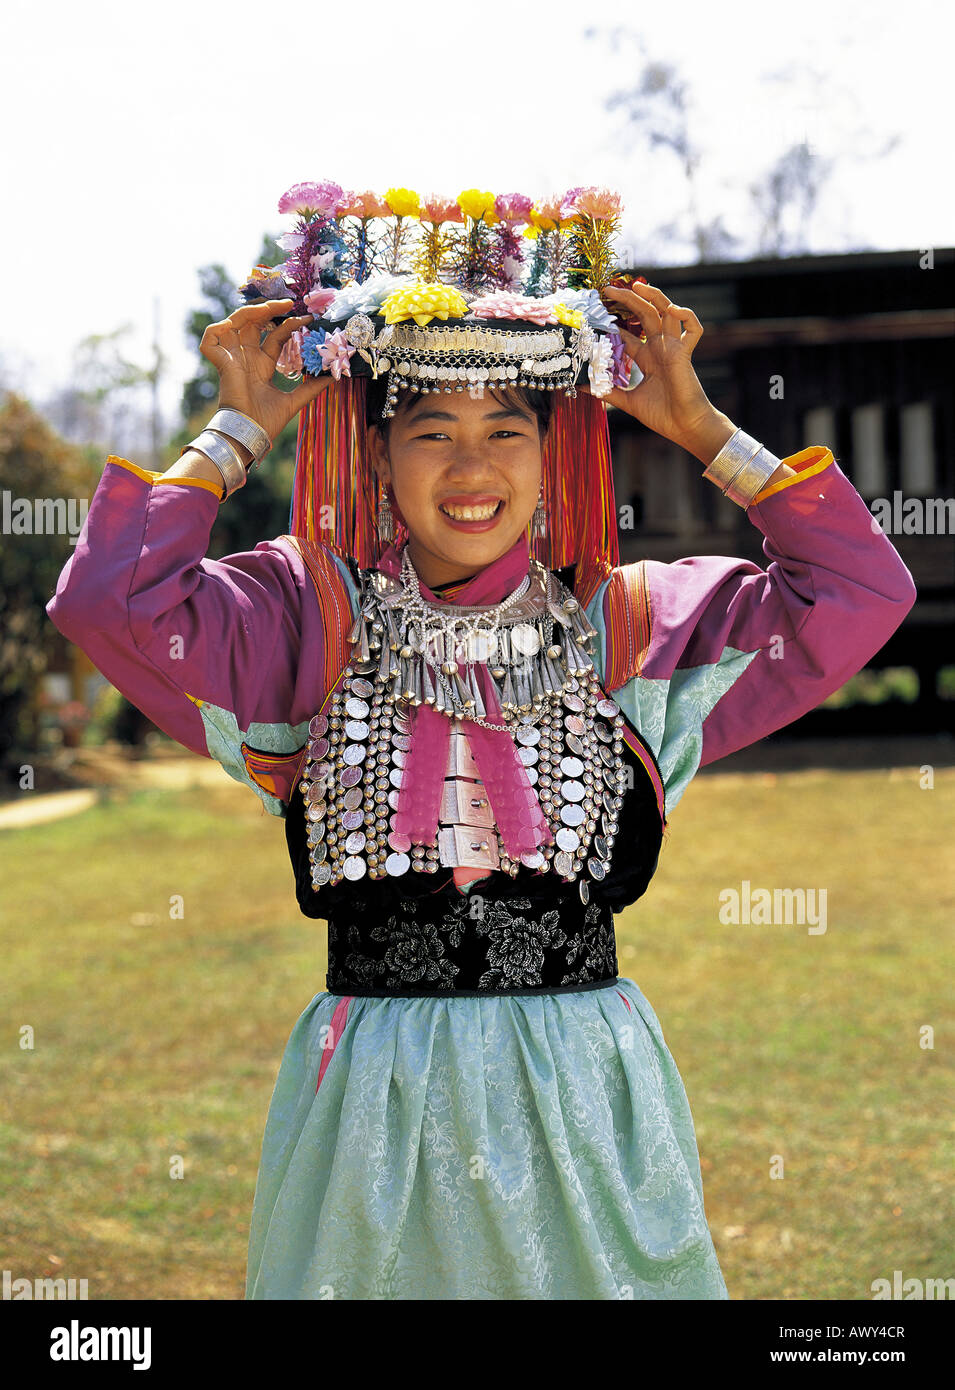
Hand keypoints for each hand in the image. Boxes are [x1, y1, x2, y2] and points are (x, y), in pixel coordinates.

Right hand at [199, 298, 330, 444]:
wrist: (250, 433)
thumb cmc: (268, 421)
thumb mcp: (296, 399)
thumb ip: (313, 386)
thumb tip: (335, 376)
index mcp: (262, 365)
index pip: (275, 336)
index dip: (290, 325)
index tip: (308, 319)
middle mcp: (246, 358)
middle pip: (254, 323)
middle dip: (270, 310)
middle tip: (290, 303)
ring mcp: (231, 358)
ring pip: (234, 323)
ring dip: (252, 311)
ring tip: (272, 306)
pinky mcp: (219, 362)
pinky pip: (211, 337)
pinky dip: (219, 327)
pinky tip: (239, 322)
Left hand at [593, 282, 732, 457]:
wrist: (685, 427)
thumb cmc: (662, 416)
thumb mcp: (628, 402)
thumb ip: (608, 392)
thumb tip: (581, 387)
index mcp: (648, 358)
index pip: (629, 333)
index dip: (615, 323)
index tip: (597, 312)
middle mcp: (660, 348)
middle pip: (645, 315)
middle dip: (628, 300)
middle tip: (608, 289)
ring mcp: (674, 348)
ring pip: (667, 312)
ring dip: (653, 297)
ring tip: (636, 285)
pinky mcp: (686, 354)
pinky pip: (693, 328)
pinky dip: (686, 315)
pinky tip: (672, 309)